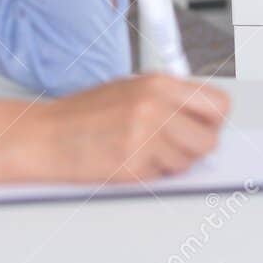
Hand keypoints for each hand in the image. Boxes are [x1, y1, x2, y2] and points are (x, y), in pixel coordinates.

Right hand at [0, 74, 231, 187]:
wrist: (44, 136)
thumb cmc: (83, 114)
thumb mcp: (131, 88)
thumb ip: (169, 98)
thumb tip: (202, 115)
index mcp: (159, 83)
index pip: (218, 104)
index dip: (213, 120)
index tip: (203, 125)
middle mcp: (156, 108)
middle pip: (210, 139)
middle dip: (196, 146)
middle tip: (176, 145)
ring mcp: (145, 138)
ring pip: (188, 162)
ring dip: (172, 163)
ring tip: (145, 151)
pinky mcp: (134, 167)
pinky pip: (163, 178)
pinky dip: (152, 175)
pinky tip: (130, 161)